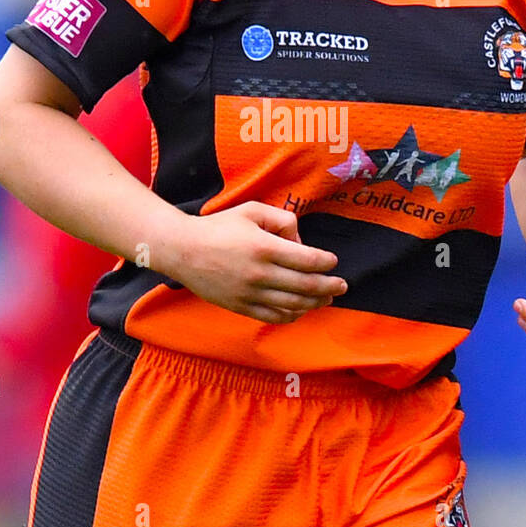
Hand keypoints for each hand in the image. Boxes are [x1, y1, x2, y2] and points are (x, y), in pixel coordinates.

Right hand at [164, 201, 347, 323]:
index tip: (333, 262)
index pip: (307, 260)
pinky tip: (301, 309)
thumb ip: (282, 219)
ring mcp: (250, 293)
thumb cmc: (219, 226)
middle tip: (342, 286)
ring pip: (293, 304)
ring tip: (327, 298)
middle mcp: (259, 273)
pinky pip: (273, 316)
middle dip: (329, 286)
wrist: (183, 250)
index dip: (326, 262)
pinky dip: (292, 315)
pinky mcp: (240, 306)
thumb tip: (300, 241)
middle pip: (306, 286)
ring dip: (315, 303)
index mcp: (264, 247)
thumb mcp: (252, 210)